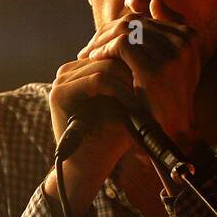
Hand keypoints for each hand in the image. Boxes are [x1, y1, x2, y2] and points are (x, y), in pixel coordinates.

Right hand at [44, 56, 138, 216]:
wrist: (89, 164)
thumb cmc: (111, 135)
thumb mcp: (125, 102)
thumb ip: (131, 80)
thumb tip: (156, 58)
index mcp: (79, 70)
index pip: (111, 52)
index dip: (134, 63)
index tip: (153, 80)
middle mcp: (67, 72)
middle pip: (108, 56)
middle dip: (133, 72)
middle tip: (150, 91)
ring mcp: (61, 81)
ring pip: (105, 66)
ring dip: (128, 83)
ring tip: (142, 101)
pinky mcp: (59, 94)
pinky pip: (97, 81)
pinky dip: (119, 92)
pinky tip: (133, 105)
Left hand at [77, 0, 201, 147]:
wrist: (173, 133)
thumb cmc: (168, 99)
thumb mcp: (173, 63)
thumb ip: (165, 33)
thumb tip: (154, 1)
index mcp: (190, 37)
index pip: (147, 17)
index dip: (122, 26)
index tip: (105, 38)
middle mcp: (184, 42)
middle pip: (135, 22)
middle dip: (108, 32)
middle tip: (90, 46)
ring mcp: (171, 55)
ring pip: (125, 31)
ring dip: (101, 41)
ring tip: (88, 54)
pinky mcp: (154, 69)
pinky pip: (120, 46)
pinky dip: (104, 51)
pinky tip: (93, 60)